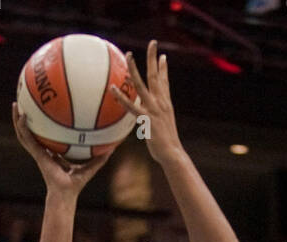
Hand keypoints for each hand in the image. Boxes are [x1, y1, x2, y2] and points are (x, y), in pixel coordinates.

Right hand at [11, 102, 116, 195]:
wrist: (66, 194)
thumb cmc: (77, 185)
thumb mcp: (91, 166)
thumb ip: (101, 156)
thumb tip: (115, 145)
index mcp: (53, 153)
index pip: (47, 136)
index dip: (44, 125)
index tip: (44, 111)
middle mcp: (43, 151)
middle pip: (32, 131)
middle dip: (27, 117)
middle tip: (24, 102)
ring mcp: (38, 152)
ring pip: (23, 134)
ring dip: (17, 119)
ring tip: (15, 104)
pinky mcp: (37, 155)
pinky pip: (27, 139)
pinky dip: (23, 127)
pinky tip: (22, 115)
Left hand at [111, 40, 182, 165]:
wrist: (173, 154)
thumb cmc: (167, 147)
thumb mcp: (163, 130)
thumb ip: (156, 121)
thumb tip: (149, 122)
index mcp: (166, 105)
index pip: (165, 82)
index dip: (164, 69)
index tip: (163, 56)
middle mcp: (161, 103)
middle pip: (156, 76)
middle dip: (154, 58)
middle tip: (153, 43)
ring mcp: (154, 110)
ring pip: (142, 84)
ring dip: (135, 69)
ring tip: (128, 55)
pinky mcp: (146, 119)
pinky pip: (131, 106)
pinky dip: (121, 97)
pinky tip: (113, 89)